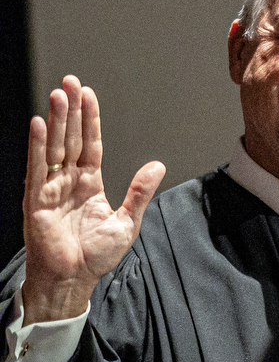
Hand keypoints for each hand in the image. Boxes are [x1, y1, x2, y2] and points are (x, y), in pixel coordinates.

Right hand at [21, 75, 165, 324]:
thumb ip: (140, 192)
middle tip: (71, 81)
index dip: (89, 120)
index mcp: (89, 184)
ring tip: (59, 94)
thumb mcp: (127, 221)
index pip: (89, 144)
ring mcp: (50, 189)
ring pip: (54, 147)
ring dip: (56, 119)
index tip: (88, 95)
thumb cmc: (96, 256)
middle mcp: (68, 182)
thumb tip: (158, 166)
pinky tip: (40, 125)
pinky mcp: (36, 200)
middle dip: (71, 110)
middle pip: (69, 138)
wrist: (74, 280)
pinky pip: (37, 168)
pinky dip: (38, 146)